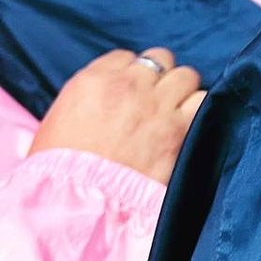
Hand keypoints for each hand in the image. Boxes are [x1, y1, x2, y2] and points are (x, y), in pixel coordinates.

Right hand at [29, 48, 205, 184]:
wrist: (77, 203)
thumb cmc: (57, 172)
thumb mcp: (57, 124)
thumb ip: (87, 100)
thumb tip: (104, 98)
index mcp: (93, 80)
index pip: (124, 57)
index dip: (130, 74)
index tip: (130, 91)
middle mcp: (128, 85)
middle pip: (160, 59)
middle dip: (159, 77)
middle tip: (155, 99)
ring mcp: (157, 104)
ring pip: (186, 75)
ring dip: (182, 91)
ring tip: (174, 110)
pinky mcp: (179, 128)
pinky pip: (201, 100)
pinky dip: (197, 109)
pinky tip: (187, 123)